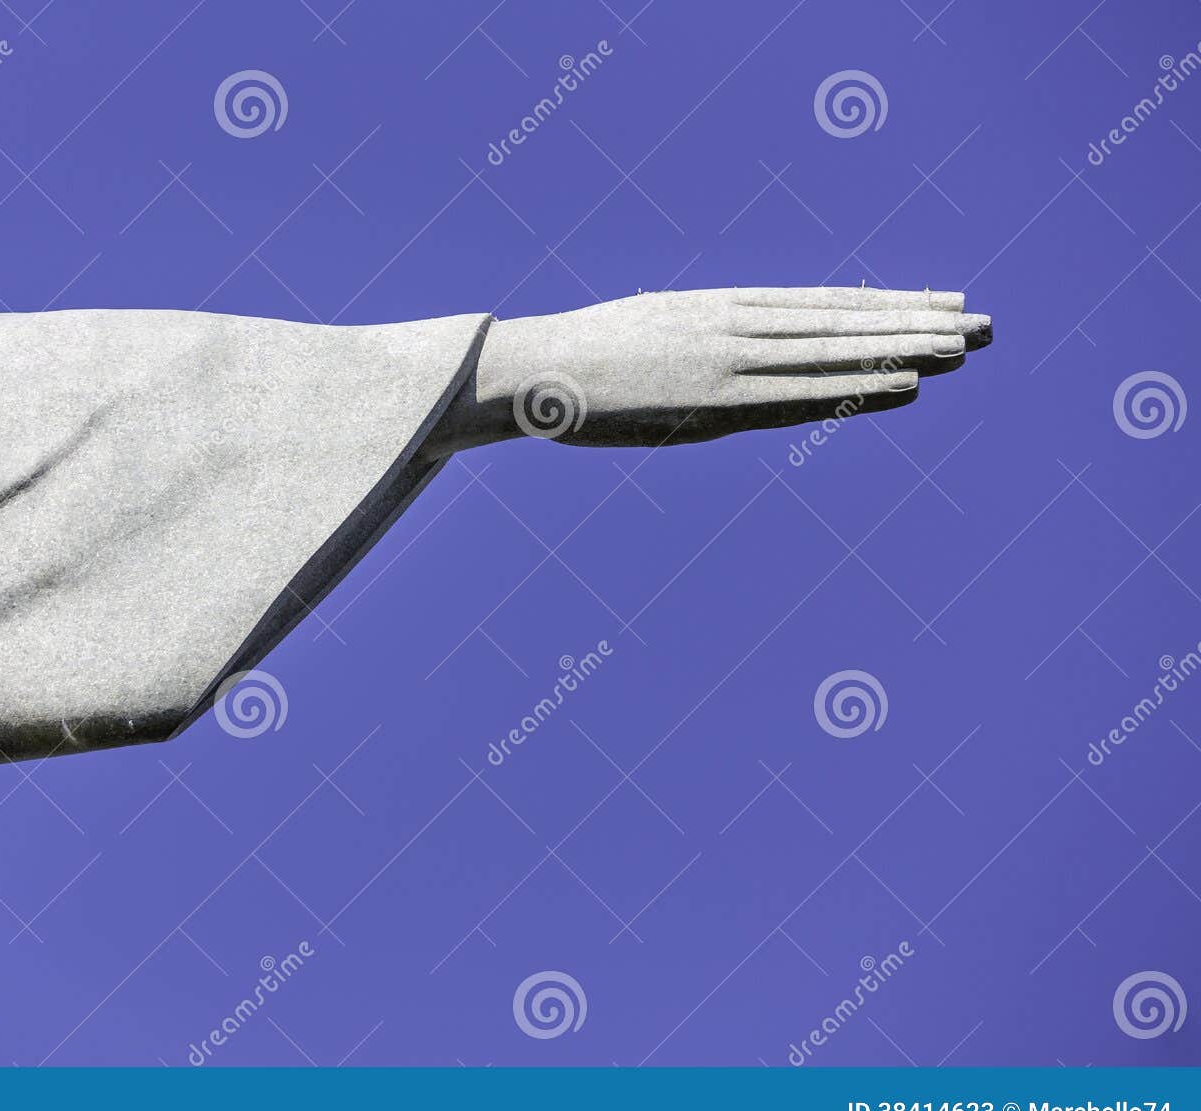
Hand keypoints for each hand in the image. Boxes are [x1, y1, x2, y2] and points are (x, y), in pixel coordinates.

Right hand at [432, 287, 990, 453]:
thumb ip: (697, 347)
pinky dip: (862, 389)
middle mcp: (737, 325)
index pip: (823, 304)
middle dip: (919, 324)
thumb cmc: (578, 366)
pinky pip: (806, 396)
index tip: (940, 303)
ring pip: (837, 353)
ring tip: (969, 349)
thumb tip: (724, 366)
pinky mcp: (718, 400)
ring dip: (907, 351)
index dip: (887, 305)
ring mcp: (730, 360)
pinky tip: (910, 385)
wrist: (531, 372)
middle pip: (845, 323)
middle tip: (988, 325)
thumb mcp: (647, 338)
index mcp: (720, 308)